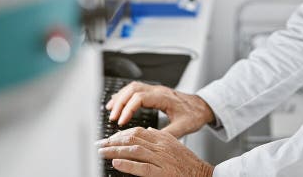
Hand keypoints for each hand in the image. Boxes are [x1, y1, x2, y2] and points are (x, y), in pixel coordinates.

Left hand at [97, 127, 213, 176]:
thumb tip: (145, 130)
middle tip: (99, 145)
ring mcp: (162, 159)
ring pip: (134, 151)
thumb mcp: (175, 144)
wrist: (203, 174)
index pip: (136, 131)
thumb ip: (160, 136)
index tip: (107, 139)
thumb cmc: (188, 163)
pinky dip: (128, 164)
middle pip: (132, 139)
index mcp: (163, 138)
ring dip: (115, 151)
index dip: (119, 134)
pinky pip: (142, 168)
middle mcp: (161, 146)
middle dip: (113, 141)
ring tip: (102, 153)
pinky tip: (117, 163)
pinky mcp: (163, 173)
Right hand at [106, 82, 214, 137]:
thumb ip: (168, 133)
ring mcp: (156, 90)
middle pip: (133, 89)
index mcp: (164, 97)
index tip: (121, 122)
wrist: (202, 106)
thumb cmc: (194, 115)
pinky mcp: (154, 92)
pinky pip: (136, 89)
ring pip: (133, 87)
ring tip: (110, 110)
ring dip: (120, 97)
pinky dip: (125, 95)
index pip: (140, 98)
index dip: (128, 109)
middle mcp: (159, 91)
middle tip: (112, 117)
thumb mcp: (183, 127)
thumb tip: (152, 140)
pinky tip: (117, 102)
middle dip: (120, 103)